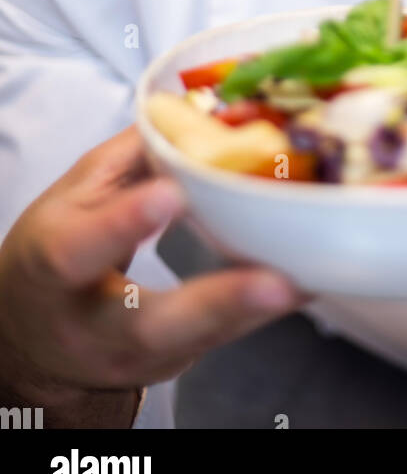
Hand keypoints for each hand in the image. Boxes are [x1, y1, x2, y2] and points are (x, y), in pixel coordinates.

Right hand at [0, 125, 302, 426]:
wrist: (34, 334)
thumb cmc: (58, 247)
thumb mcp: (75, 194)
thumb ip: (132, 155)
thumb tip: (197, 107)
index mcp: (50, 266)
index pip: (78, 249)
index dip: (124, 222)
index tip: (173, 193)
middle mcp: (89, 324)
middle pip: (146, 326)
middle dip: (215, 304)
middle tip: (275, 282)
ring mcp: (131, 357)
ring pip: (195, 342)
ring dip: (254, 312)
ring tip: (305, 279)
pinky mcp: (168, 365)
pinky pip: (218, 341)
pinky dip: (260, 314)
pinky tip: (304, 284)